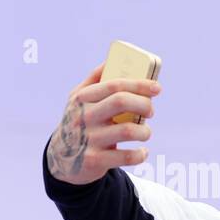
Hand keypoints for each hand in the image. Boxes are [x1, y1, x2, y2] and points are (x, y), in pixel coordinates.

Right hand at [46, 62, 161, 184]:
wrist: (62, 158)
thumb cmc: (79, 122)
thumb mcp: (78, 99)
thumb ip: (95, 79)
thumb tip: (111, 59)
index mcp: (82, 98)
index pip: (114, 85)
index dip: (139, 84)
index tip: (157, 87)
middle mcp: (84, 117)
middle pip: (121, 102)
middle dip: (144, 104)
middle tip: (151, 111)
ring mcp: (89, 139)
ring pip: (128, 130)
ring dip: (144, 132)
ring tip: (144, 133)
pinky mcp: (95, 160)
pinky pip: (127, 156)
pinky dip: (141, 154)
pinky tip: (142, 152)